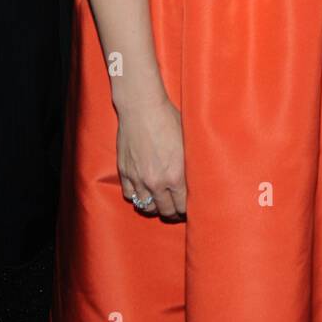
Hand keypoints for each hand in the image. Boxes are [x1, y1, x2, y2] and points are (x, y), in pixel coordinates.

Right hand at [117, 95, 186, 218]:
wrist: (142, 108)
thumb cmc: (168, 120)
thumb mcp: (187, 143)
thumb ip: (189, 166)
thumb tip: (197, 180)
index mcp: (175, 175)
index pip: (182, 206)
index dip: (187, 210)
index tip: (190, 209)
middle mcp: (155, 181)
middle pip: (165, 210)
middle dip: (173, 213)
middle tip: (177, 210)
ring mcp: (138, 178)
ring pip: (145, 206)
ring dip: (154, 207)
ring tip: (161, 203)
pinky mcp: (124, 172)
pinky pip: (129, 195)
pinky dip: (137, 197)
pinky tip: (144, 193)